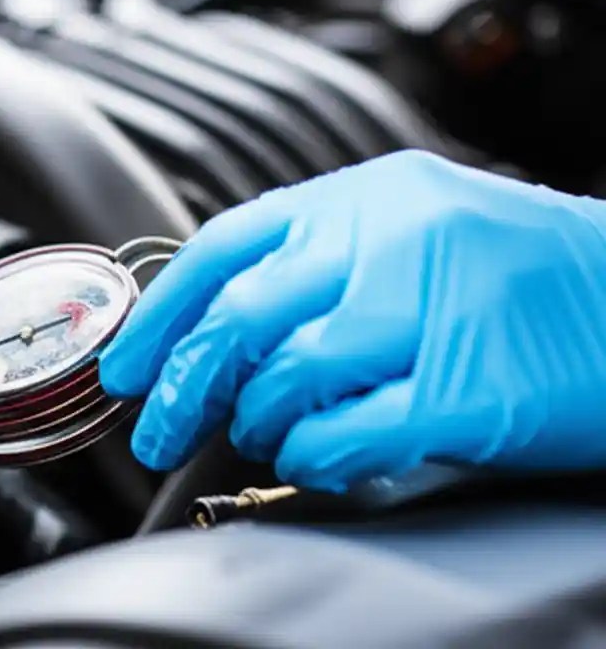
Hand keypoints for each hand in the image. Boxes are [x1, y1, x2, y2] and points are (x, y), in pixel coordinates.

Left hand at [99, 150, 605, 492]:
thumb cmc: (522, 275)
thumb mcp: (412, 230)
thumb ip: (318, 262)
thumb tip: (210, 330)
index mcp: (368, 195)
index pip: (225, 245)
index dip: (159, 313)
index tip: (127, 366)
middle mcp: (393, 240)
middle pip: (239, 317)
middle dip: (181, 385)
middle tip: (157, 429)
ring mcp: (433, 311)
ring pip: (284, 375)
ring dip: (253, 420)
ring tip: (261, 433)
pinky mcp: (467, 389)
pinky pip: (343, 433)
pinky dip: (309, 454)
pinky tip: (314, 455)